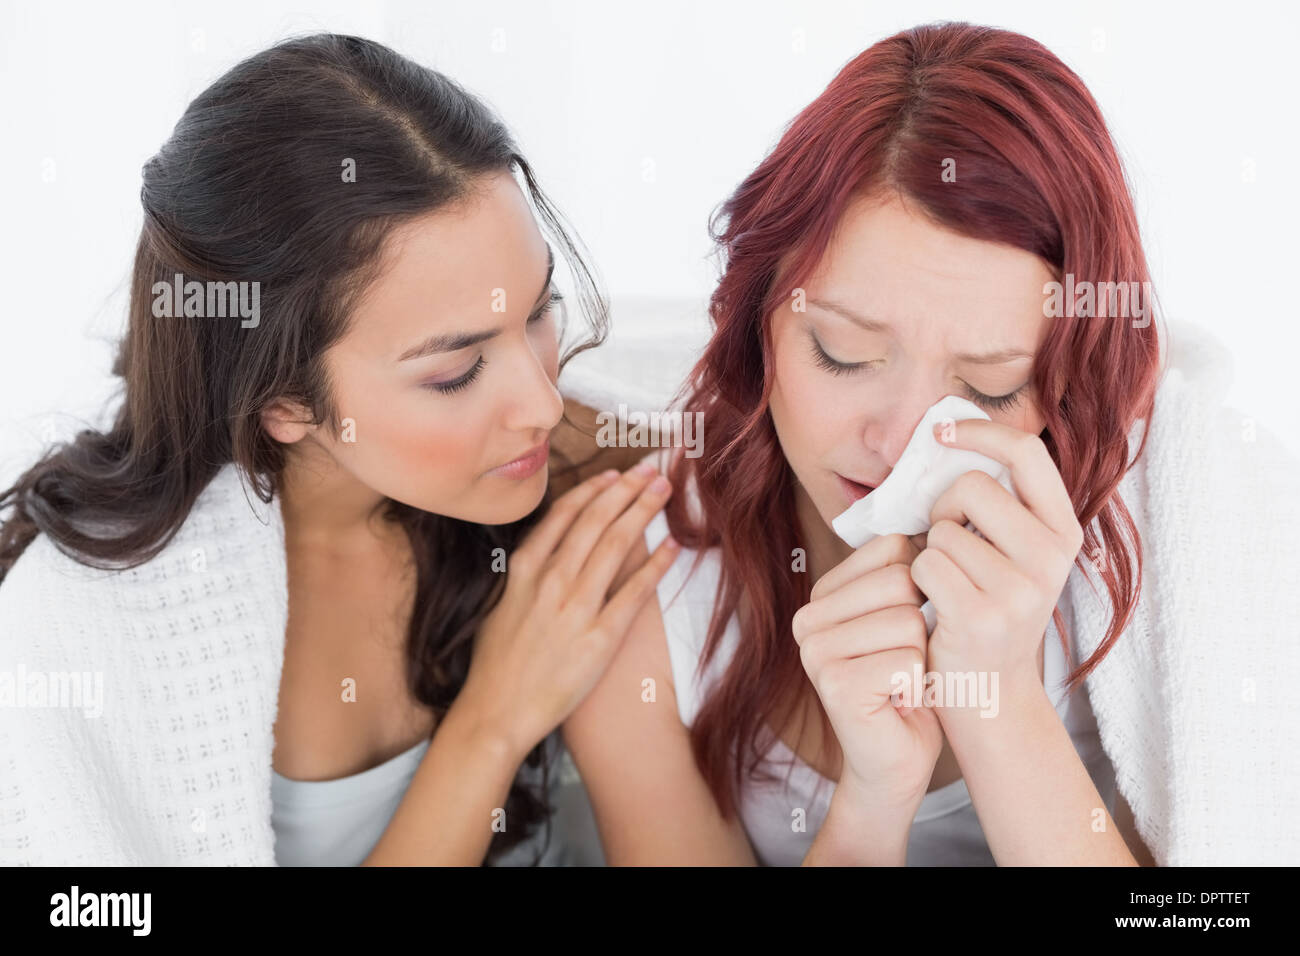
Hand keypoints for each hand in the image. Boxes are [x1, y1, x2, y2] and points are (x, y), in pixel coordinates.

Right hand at [457, 463, 678, 760]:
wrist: (496, 712)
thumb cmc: (495, 663)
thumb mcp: (501, 604)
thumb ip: (525, 574)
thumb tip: (546, 549)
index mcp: (525, 569)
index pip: (565, 514)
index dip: (594, 489)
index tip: (614, 475)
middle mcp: (552, 580)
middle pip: (597, 520)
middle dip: (628, 489)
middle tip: (652, 470)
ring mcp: (577, 607)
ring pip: (618, 544)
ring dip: (644, 511)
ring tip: (665, 491)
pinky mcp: (600, 637)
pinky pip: (635, 591)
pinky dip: (656, 564)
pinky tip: (673, 546)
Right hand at [793, 533, 943, 813]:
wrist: (896, 760)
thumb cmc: (907, 684)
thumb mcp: (906, 616)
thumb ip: (904, 571)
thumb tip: (934, 522)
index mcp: (823, 592)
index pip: (894, 548)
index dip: (920, 588)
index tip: (904, 626)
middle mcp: (807, 617)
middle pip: (902, 581)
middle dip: (921, 624)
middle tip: (903, 660)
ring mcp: (815, 650)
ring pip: (908, 622)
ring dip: (920, 657)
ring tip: (900, 680)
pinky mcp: (834, 683)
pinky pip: (907, 660)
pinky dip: (917, 684)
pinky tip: (898, 701)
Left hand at [909, 420, 1084, 711]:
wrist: (990, 692)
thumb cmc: (988, 609)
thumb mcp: (1013, 554)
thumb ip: (1000, 505)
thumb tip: (945, 434)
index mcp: (1063, 531)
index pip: (1027, 453)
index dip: (980, 432)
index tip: (941, 432)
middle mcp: (1051, 557)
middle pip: (974, 485)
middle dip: (944, 506)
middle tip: (947, 540)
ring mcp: (1020, 589)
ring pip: (944, 530)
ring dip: (931, 550)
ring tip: (947, 581)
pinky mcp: (982, 615)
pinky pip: (926, 565)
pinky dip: (918, 580)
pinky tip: (935, 603)